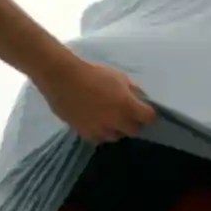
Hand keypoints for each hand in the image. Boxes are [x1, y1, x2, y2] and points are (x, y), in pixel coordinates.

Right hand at [34, 59, 157, 143]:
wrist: (62, 77)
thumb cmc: (92, 73)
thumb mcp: (118, 76)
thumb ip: (132, 90)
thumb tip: (139, 98)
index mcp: (126, 105)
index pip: (149, 118)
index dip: (149, 115)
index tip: (145, 111)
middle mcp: (116, 121)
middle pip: (134, 130)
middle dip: (133, 123)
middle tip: (127, 114)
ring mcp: (100, 129)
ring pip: (116, 136)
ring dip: (116, 129)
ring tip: (109, 118)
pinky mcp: (85, 133)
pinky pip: (99, 138)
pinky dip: (100, 132)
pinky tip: (95, 121)